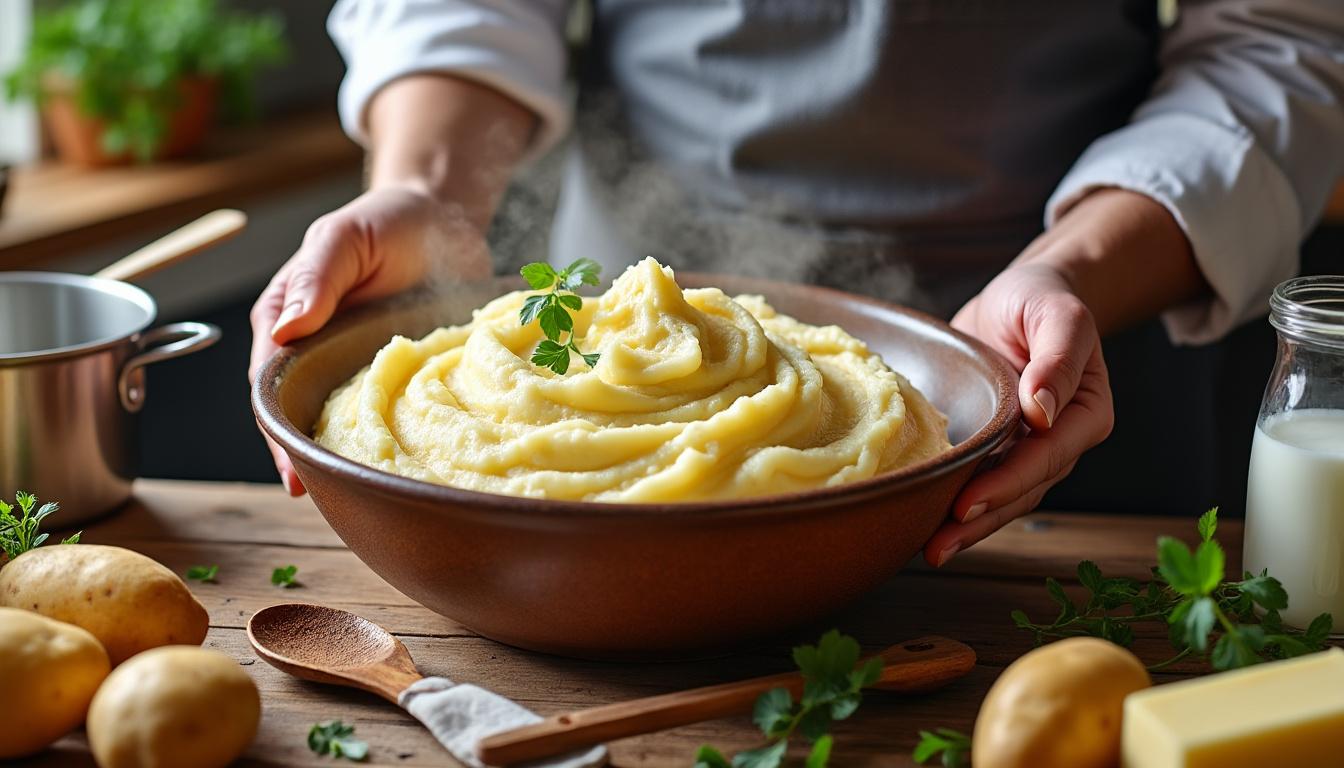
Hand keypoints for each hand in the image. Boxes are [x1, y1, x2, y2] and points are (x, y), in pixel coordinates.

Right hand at [248, 186, 490, 494]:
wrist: (441, 216)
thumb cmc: (384, 222)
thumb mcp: (344, 238)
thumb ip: (315, 277)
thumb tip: (286, 328)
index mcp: (285, 318)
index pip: (269, 383)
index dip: (278, 430)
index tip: (292, 468)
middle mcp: (313, 349)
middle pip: (299, 412)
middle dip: (306, 455)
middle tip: (322, 495)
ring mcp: (354, 365)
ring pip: (340, 420)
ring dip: (346, 453)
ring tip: (360, 491)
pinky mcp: (395, 372)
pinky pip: (387, 412)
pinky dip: (390, 437)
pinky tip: (402, 467)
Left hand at [922, 188, 1203, 565]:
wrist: (1020, 296)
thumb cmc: (1043, 299)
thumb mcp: (1059, 315)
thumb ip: (1057, 358)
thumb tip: (1043, 410)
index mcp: (1085, 415)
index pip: (1045, 458)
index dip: (1006, 483)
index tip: (968, 503)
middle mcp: (1058, 440)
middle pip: (1022, 490)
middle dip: (980, 520)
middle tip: (937, 546)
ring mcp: (1024, 448)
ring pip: (1000, 497)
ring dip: (966, 527)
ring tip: (929, 549)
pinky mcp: (993, 446)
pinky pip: (977, 481)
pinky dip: (954, 504)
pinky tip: (922, 523)